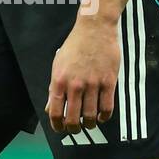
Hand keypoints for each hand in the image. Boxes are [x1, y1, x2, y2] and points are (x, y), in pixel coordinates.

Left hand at [45, 13, 121, 133]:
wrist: (95, 29)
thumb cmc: (75, 46)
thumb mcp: (58, 65)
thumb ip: (53, 88)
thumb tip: (49, 108)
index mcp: (59, 80)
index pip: (55, 112)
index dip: (57, 126)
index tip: (60, 129)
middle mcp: (75, 84)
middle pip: (73, 119)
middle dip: (73, 129)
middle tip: (76, 129)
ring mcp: (93, 84)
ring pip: (91, 116)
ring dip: (90, 124)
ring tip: (89, 123)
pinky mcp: (109, 81)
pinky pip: (107, 108)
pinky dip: (104, 117)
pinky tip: (102, 116)